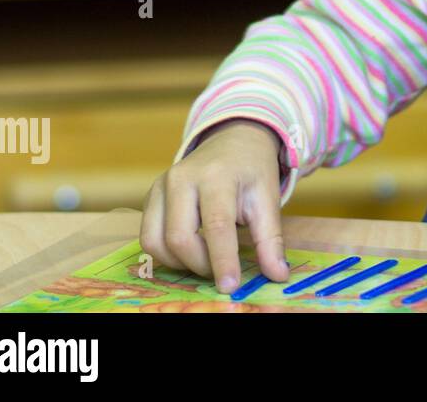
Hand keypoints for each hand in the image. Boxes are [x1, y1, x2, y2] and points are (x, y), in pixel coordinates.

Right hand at [140, 119, 289, 294]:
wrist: (233, 140)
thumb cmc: (252, 171)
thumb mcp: (268, 199)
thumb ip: (271, 239)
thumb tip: (278, 275)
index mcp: (217, 176)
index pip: (216, 225)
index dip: (222, 260)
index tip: (231, 286)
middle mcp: (181, 178)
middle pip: (179, 237)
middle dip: (201, 264)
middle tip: (223, 270)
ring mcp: (160, 186)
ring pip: (155, 242)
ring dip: (181, 263)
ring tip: (207, 260)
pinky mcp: (150, 196)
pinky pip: (148, 236)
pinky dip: (168, 254)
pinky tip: (191, 250)